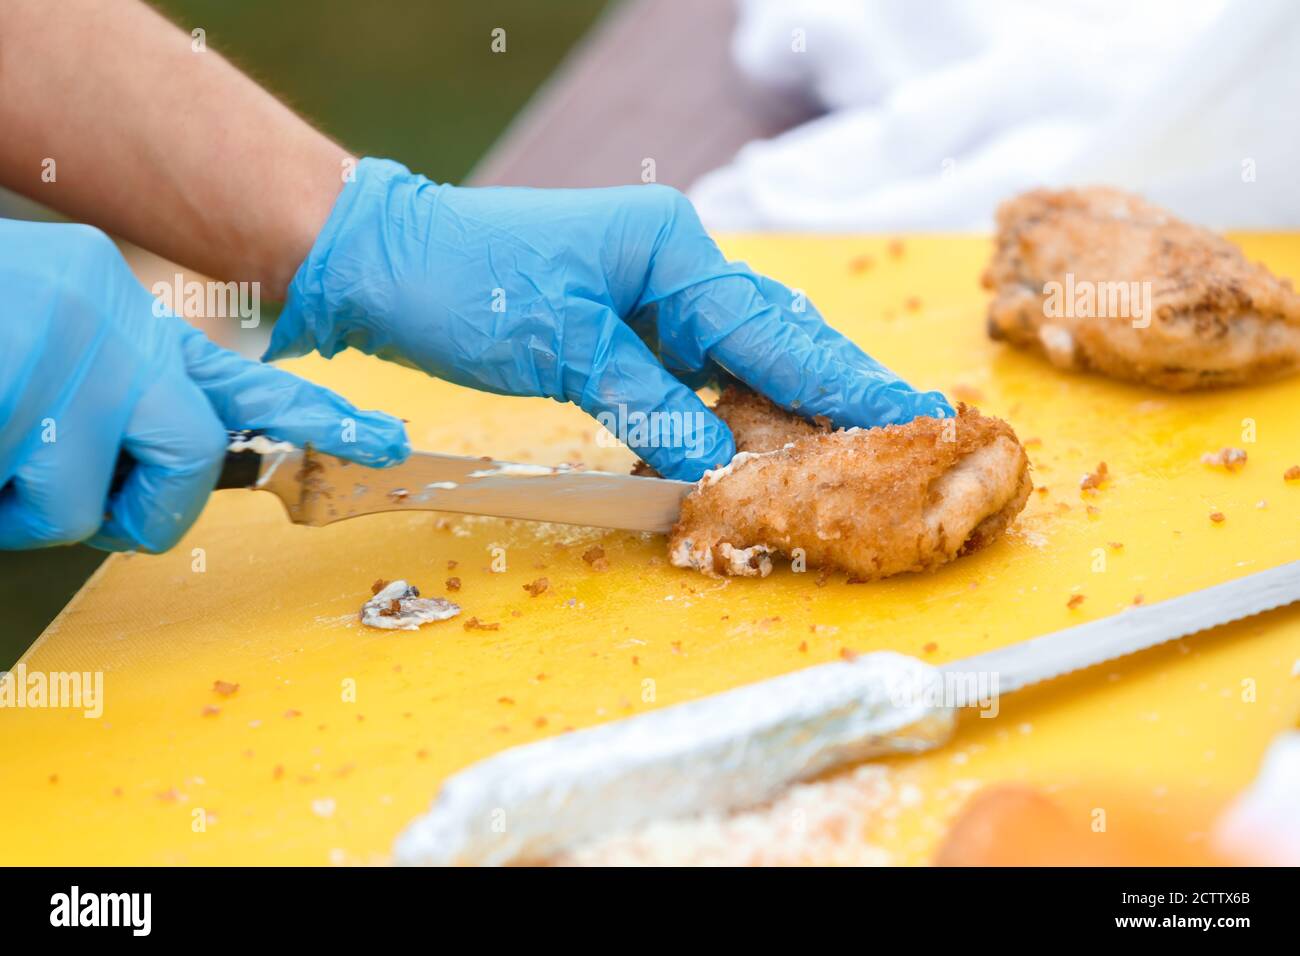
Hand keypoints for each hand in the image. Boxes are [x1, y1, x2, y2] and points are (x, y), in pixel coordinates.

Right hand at [0, 219, 408, 551]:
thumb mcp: (45, 359)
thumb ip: (114, 404)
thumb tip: (155, 476)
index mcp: (116, 316)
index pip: (241, 372)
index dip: (314, 414)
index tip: (385, 439)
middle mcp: (109, 318)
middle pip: (191, 454)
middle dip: (138, 506)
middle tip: (56, 487)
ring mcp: (68, 345)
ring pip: (93, 496)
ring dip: (27, 506)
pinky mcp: (22, 379)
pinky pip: (32, 497)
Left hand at [266, 158, 951, 480]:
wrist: (382, 261)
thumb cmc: (463, 284)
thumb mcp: (562, 347)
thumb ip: (651, 405)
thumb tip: (720, 466)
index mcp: (671, 251)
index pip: (773, 330)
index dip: (843, 383)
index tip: (912, 417)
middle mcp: (674, 266)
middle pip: (777, 336)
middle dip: (838, 390)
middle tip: (910, 437)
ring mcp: (651, 293)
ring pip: (743, 355)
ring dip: (789, 404)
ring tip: (852, 449)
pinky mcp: (626, 324)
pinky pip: (698, 370)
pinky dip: (729, 409)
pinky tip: (757, 442)